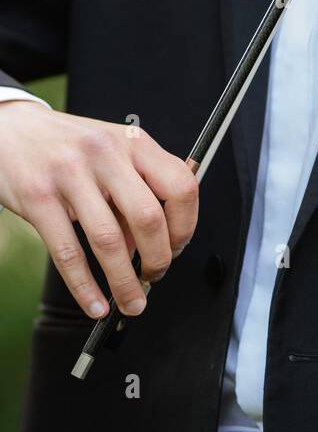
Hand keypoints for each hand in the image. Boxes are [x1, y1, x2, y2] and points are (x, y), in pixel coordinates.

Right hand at [0, 101, 197, 318]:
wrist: (11, 128)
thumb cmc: (67, 146)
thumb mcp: (110, 155)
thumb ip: (132, 194)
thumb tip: (148, 247)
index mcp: (133, 142)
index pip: (181, 185)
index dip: (185, 226)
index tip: (178, 248)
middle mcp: (105, 153)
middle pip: (148, 217)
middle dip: (158, 259)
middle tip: (155, 276)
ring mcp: (70, 173)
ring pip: (108, 240)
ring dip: (124, 283)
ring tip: (131, 300)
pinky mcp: (38, 196)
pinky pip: (68, 252)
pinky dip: (84, 287)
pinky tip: (94, 302)